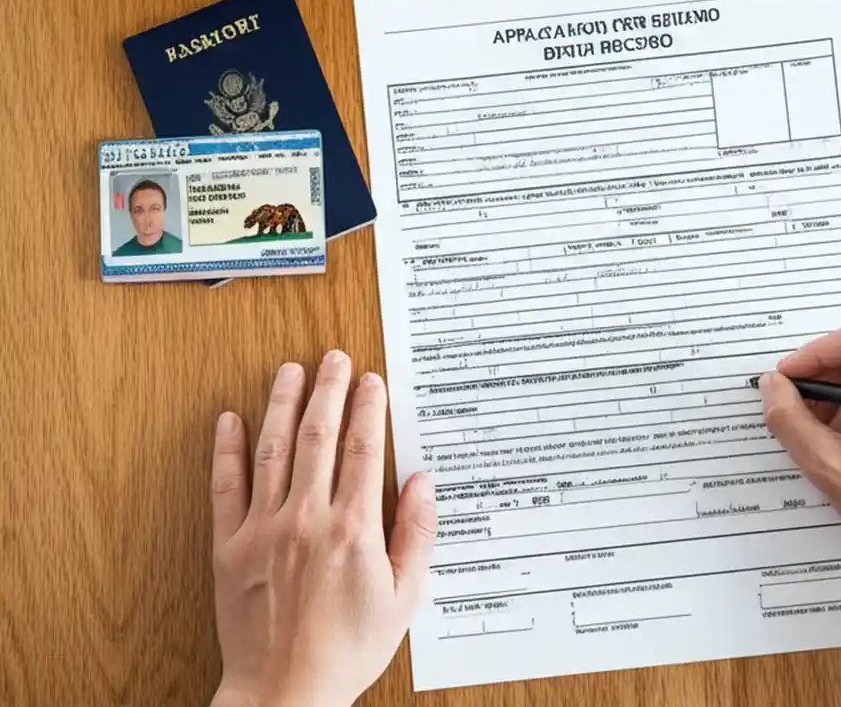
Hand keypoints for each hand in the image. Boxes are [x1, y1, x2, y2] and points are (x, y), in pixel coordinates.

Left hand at [207, 351, 436, 706]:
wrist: (286, 691)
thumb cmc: (348, 650)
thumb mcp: (405, 597)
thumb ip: (417, 534)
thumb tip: (422, 483)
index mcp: (353, 529)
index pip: (361, 449)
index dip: (368, 407)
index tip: (371, 382)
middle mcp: (306, 518)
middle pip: (318, 436)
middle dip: (328, 390)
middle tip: (333, 358)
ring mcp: (264, 529)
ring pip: (272, 449)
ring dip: (281, 403)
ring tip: (288, 371)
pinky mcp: (229, 546)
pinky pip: (226, 486)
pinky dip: (227, 450)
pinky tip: (230, 420)